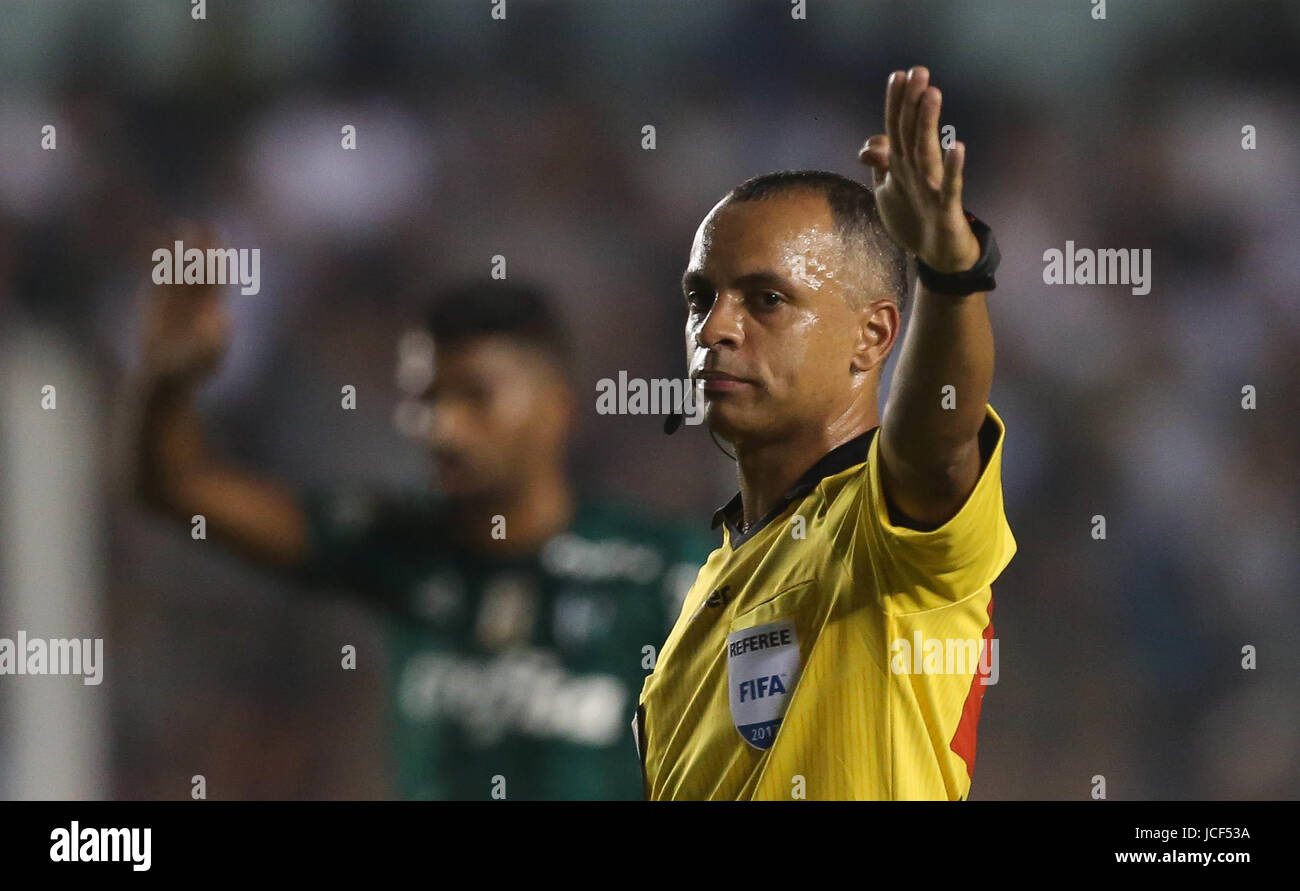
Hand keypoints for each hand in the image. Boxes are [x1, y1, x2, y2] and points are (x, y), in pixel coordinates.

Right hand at [140, 220, 230, 384]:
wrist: (164, 376)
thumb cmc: (188, 370)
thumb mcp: (203, 358)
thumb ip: (212, 341)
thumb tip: (220, 321)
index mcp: (213, 310)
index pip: (217, 282)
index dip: (217, 266)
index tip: (217, 252)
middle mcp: (197, 300)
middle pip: (203, 269)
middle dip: (206, 249)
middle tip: (208, 227)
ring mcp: (178, 298)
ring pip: (181, 268)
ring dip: (182, 249)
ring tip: (184, 227)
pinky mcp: (157, 299)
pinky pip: (159, 273)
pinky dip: (158, 258)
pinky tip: (155, 239)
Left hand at [858, 66, 979, 273]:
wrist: (938, 255)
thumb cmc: (915, 217)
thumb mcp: (889, 191)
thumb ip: (881, 165)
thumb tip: (868, 144)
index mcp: (903, 166)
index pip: (896, 129)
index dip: (895, 104)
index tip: (897, 75)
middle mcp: (919, 171)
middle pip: (912, 133)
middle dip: (912, 103)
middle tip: (919, 71)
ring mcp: (933, 188)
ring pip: (928, 153)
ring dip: (928, 124)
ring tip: (932, 94)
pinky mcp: (946, 209)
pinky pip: (950, 187)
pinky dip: (952, 169)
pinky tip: (957, 147)